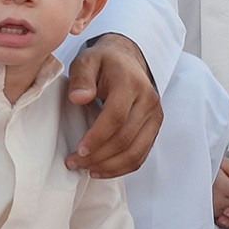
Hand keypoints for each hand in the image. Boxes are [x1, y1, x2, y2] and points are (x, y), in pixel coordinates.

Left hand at [65, 33, 161, 177]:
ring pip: (135, 152)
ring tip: (86, 169)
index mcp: (130, 83)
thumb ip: (81, 78)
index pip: (116, 117)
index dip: (97, 137)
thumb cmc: (103, 62)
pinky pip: (141, 155)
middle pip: (125, 139)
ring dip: (109, 166)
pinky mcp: (154, 127)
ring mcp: (154, 116)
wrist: (127, 59)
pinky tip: (101, 170)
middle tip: (74, 162)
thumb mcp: (86, 61)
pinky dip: (121, 167)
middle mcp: (148, 100)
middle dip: (98, 156)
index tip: (78, 149)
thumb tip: (78, 98)